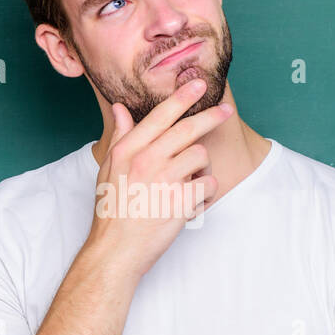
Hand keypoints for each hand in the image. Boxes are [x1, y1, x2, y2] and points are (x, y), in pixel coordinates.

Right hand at [87, 77, 233, 279]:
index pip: (161, 116)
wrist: (117, 250)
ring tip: (188, 183)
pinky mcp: (182, 201)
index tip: (199, 84)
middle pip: (188, 129)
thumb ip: (120, 137)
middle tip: (226, 110)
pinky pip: (209, 185)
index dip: (182, 97)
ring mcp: (165, 180)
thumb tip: (120, 108)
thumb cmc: (112, 210)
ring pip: (201, 156)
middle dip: (211, 116)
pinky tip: (192, 203)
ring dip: (201, 168)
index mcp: (128, 150)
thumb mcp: (108, 170)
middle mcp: (147, 160)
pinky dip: (206, 194)